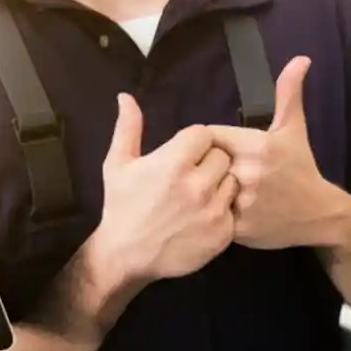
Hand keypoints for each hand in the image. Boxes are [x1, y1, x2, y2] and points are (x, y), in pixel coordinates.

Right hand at [95, 94, 238, 283]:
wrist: (126, 255)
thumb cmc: (121, 205)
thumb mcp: (117, 164)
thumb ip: (127, 127)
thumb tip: (126, 96)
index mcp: (173, 163)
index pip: (205, 134)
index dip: (195, 142)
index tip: (184, 154)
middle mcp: (197, 184)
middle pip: (222, 155)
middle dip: (209, 161)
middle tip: (192, 175)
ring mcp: (213, 210)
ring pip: (232, 181)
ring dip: (219, 184)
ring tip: (199, 195)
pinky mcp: (223, 233)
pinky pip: (233, 209)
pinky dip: (221, 210)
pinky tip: (202, 216)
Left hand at [208, 56, 346, 248]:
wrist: (321, 215)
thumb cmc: (301, 168)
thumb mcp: (293, 129)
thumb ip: (288, 93)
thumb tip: (300, 58)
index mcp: (255, 146)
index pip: (208, 137)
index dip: (210, 143)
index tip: (221, 150)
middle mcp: (248, 172)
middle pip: (203, 162)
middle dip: (207, 165)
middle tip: (222, 172)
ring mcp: (243, 202)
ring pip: (204, 189)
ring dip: (207, 189)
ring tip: (220, 190)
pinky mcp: (238, 227)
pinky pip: (210, 215)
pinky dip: (212, 213)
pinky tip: (222, 210)